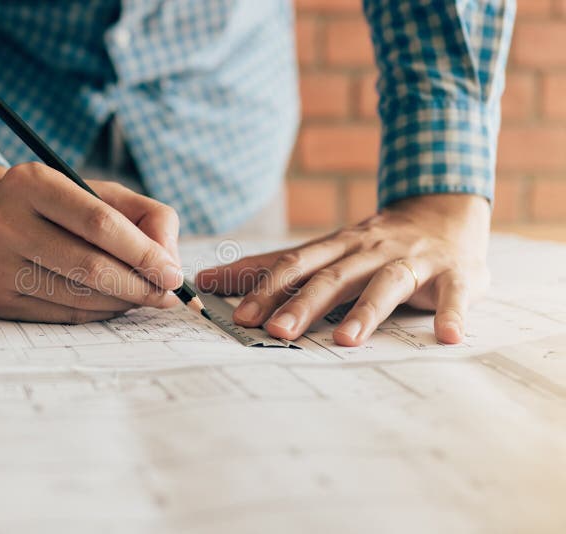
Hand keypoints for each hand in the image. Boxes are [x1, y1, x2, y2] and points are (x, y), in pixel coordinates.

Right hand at [0, 164, 181, 322]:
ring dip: (124, 302)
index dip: (144, 253)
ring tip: (144, 297)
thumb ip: (147, 216)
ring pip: (79, 296)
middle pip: (90, 266)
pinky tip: (114, 304)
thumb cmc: (55, 207)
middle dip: (140, 286)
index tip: (174, 274)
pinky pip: (64, 315)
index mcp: (32, 182)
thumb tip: (171, 262)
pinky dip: (100, 313)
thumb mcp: (99, 193)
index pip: (99, 223)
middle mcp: (4, 222)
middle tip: (168, 295)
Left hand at [196, 194, 490, 345]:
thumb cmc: (374, 243)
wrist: (445, 211)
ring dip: (366, 311)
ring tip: (347, 340)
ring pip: (385, 283)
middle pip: (332, 276)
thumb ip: (274, 266)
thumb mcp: (324, 250)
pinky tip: (449, 336)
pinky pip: (454, 293)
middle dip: (303, 303)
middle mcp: (368, 250)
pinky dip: (452, 313)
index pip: (294, 264)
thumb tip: (208, 280)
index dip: (265, 287)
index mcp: (336, 247)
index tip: (238, 314)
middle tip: (276, 331)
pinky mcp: (453, 272)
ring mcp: (411, 260)